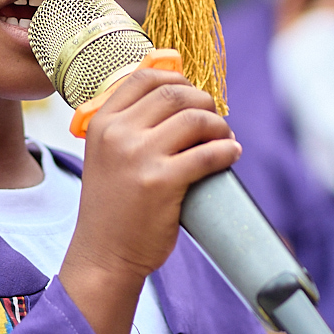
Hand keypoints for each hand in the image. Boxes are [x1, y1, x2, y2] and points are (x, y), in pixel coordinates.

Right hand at [61, 65, 239, 333]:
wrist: (104, 255)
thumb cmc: (114, 207)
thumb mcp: (106, 157)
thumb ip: (129, 127)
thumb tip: (178, 96)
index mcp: (102, 123)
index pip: (143, 77)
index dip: (176, 78)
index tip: (192, 93)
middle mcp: (117, 134)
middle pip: (174, 93)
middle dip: (204, 102)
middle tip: (215, 121)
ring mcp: (138, 157)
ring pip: (195, 119)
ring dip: (219, 126)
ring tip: (225, 139)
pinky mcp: (162, 183)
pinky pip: (208, 154)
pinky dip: (228, 150)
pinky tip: (232, 154)